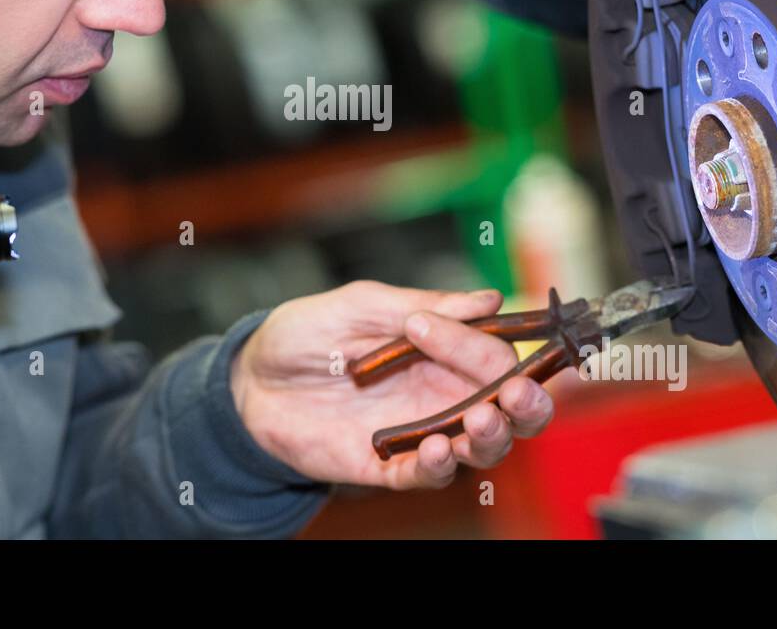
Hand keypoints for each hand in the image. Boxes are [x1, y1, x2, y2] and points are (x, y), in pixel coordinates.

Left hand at [230, 281, 555, 489]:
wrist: (249, 380)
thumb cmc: (305, 334)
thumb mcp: (361, 304)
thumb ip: (424, 303)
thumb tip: (490, 298)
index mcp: (444, 350)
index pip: (492, 352)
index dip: (480, 345)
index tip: (429, 329)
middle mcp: (441, 392)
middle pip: (510, 407)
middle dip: (527, 403)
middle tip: (516, 394)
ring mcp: (418, 431)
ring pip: (481, 448)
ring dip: (490, 437)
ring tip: (478, 420)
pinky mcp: (387, 466)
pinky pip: (425, 477)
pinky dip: (437, 468)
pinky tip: (434, 450)